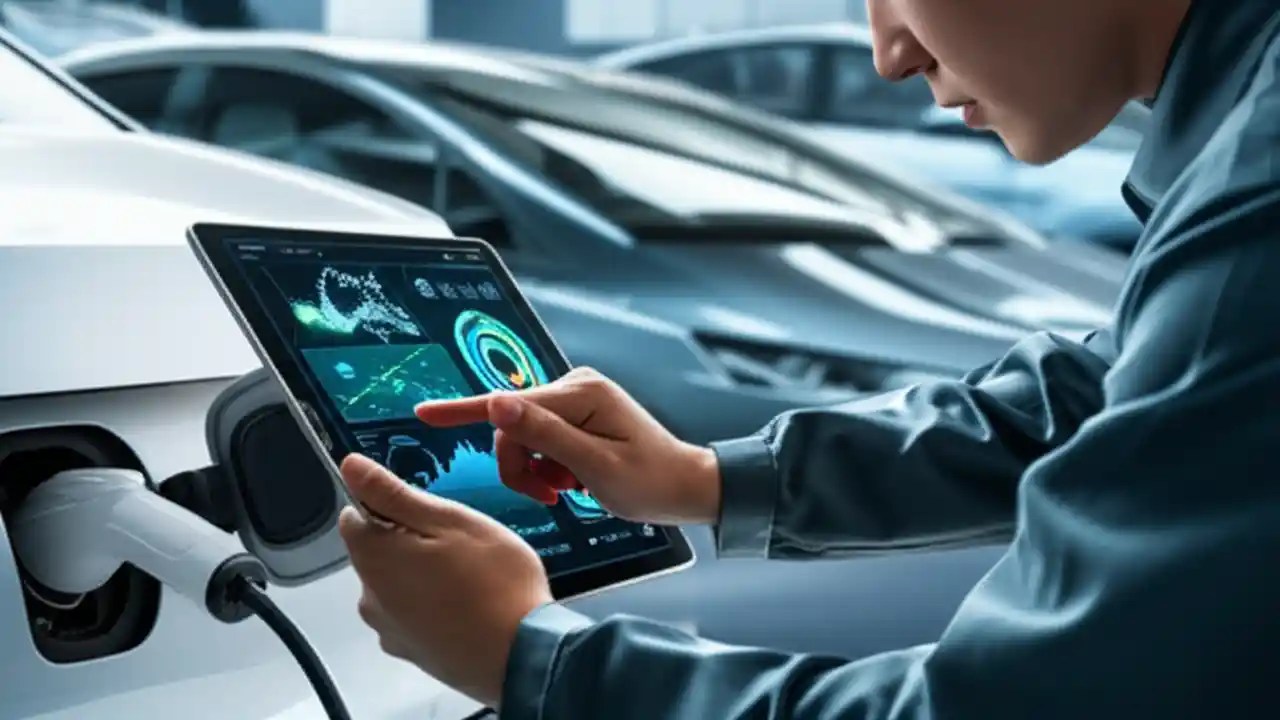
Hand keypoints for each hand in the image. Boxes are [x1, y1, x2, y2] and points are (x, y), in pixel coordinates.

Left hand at [337, 454, 552, 707]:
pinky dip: (431, 606)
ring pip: (396, 583)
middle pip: (378, 550)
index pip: (355, 514)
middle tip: (460, 544)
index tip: (430, 512)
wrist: (522, 656)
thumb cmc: (494, 583)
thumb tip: (350, 466)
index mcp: (374, 556)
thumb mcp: (449, 521)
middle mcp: (369, 596)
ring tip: (469, 577)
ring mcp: (388, 629)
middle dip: (411, 540)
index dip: (391, 504)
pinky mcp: (410, 651)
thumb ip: (393, 493)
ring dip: (422, 574)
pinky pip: (411, 614)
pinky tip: (465, 606)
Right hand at [417, 367, 721, 525]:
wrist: (687, 487)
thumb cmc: (650, 482)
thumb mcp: (595, 466)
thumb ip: (544, 435)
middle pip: (513, 428)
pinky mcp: (577, 414)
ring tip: (568, 490)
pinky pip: (541, 440)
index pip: (508, 405)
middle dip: (521, 467)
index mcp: (580, 394)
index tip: (424, 414)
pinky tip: (573, 480)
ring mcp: (576, 399)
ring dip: (537, 470)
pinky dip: (548, 466)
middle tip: (550, 497)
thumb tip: (497, 402)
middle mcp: (576, 387)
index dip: (461, 412)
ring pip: (524, 438)